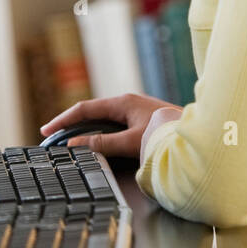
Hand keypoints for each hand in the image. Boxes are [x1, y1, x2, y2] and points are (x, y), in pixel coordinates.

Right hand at [40, 93, 181, 160]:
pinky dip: (100, 133)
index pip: (85, 109)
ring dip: (85, 130)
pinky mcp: (142, 121)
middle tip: (53, 138)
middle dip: (71, 124)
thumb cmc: (169, 135)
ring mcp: (135, 111)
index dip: (63, 120)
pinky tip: (96, 143)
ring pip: (103, 119)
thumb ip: (104, 144)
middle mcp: (128, 103)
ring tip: (69, 142)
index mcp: (123, 102)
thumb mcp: (133, 142)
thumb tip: (75, 145)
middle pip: (92, 112)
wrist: (199, 136)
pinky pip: (114, 125)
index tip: (47, 130)